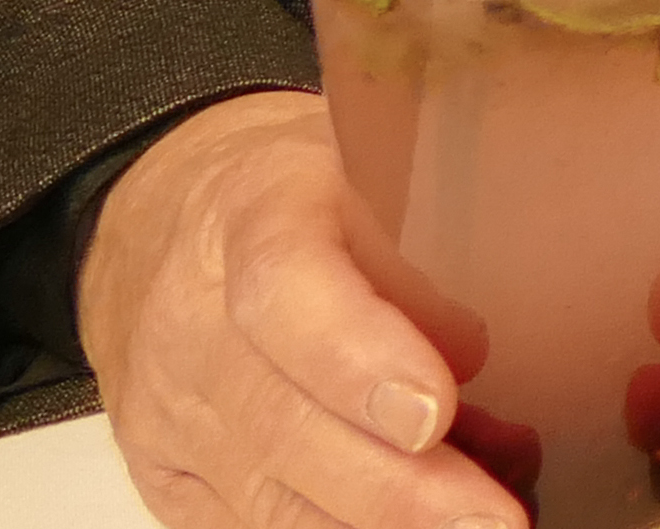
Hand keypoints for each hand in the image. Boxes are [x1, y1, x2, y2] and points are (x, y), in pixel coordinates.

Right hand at [83, 91, 521, 528]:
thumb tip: (478, 355)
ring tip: (478, 528)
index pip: (285, 288)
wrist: (166, 220)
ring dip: (375, 526)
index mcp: (250, 214)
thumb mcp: (372, 166)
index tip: (435, 412)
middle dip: (394, 489)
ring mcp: (168, 412)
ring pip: (262, 497)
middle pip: (280, 422)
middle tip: (493, 520)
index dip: (356, 357)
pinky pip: (240, 527)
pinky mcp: (167, 476)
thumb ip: (424, 246)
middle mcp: (190, 323)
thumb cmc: (306, 189)